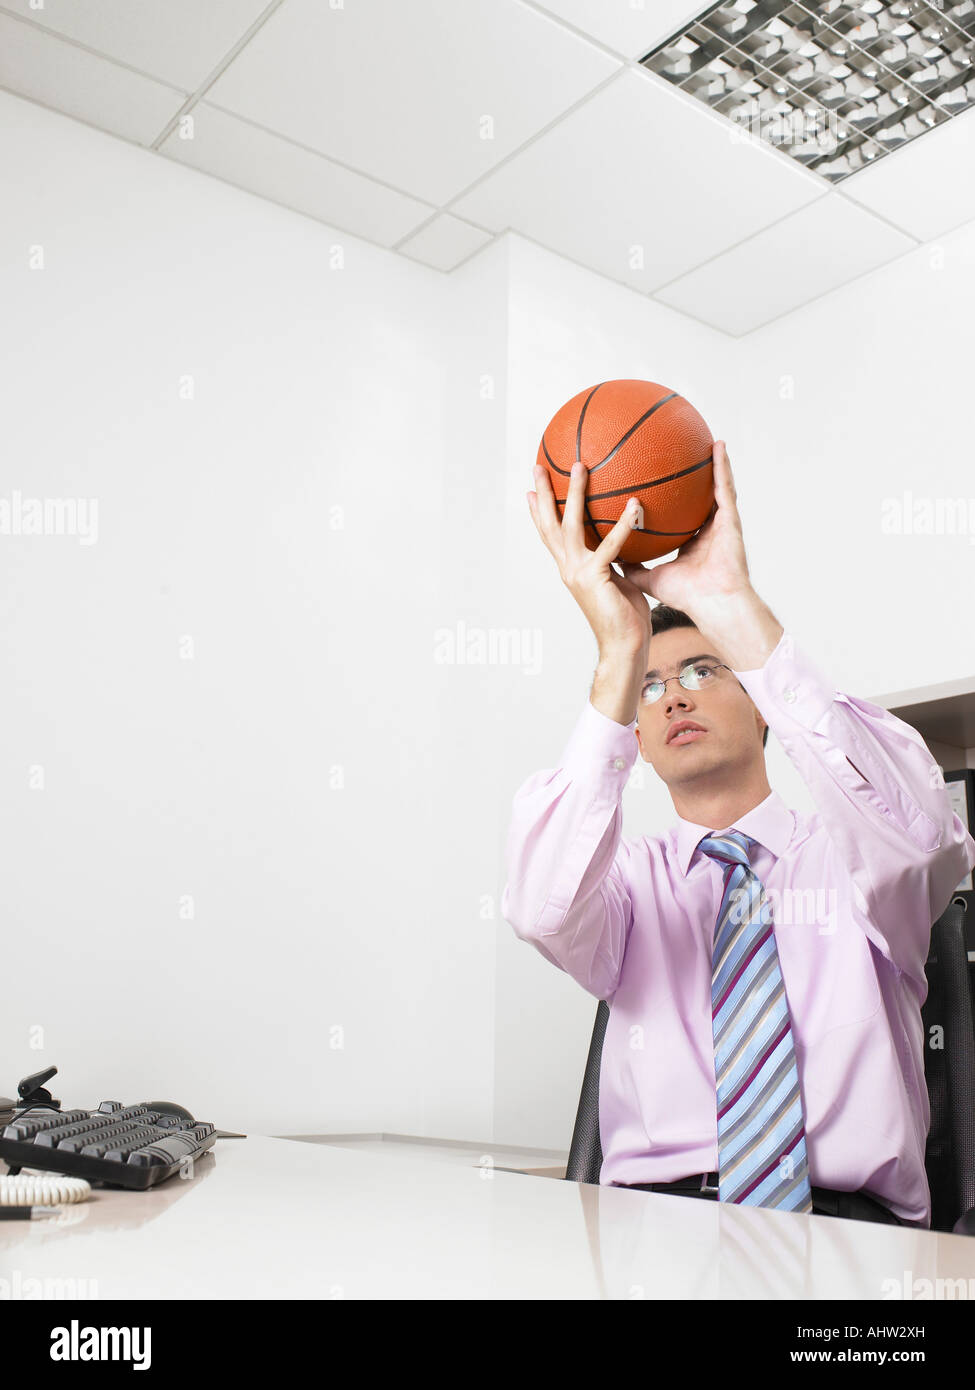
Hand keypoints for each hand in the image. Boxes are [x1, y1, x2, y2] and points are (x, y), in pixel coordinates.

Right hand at [528, 459, 651, 657]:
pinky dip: (622, 524)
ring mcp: (578, 572)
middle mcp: (568, 567)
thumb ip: (618, 560)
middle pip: (549, 524)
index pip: (550, 535)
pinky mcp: (595, 577)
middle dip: (542, 494)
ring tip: (579, 466)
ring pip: (570, 526)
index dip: (538, 512)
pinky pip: (609, 544)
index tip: (530, 490)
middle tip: (538, 466)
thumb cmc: (625, 618)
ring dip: (573, 494)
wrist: (623, 646)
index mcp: (571, 568)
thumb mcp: (620, 581)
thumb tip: (629, 542)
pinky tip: (634, 504)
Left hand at [615, 441, 752, 616]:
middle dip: (691, 476)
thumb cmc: (687, 596)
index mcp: (689, 542)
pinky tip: (717, 447)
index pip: (677, 516)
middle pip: (697, 497)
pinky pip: (725, 487)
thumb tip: (608, 556)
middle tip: (679, 454)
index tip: (657, 484)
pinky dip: (722, 466)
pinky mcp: (731, 519)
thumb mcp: (649, 578)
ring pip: (715, 486)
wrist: (713, 602)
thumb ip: (631, 566)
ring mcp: (720, 523)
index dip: (670, 501)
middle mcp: (706, 529)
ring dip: (712, 462)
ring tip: (703, 439)